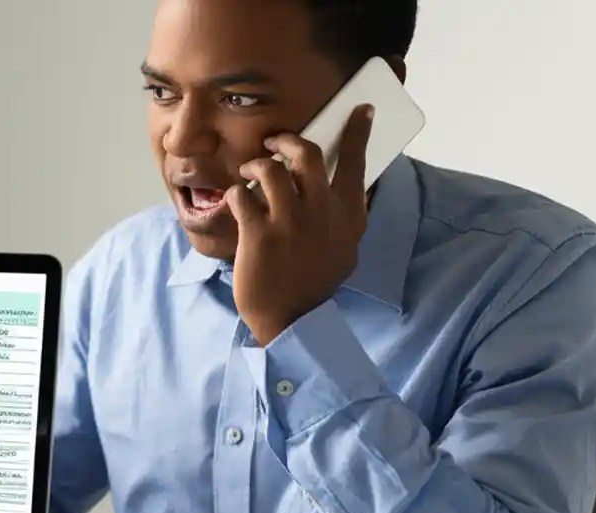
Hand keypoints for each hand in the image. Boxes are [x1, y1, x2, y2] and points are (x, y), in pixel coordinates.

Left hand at [225, 105, 374, 345]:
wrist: (291, 319)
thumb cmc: (314, 281)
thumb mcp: (346, 248)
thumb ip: (348, 216)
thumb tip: (354, 189)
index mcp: (348, 215)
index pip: (356, 162)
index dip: (357, 131)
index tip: (359, 110)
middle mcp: (322, 213)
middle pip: (306, 154)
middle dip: (286, 140)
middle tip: (274, 143)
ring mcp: (290, 223)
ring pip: (269, 170)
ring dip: (255, 165)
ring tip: (249, 173)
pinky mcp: (259, 235)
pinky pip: (241, 195)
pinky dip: (236, 193)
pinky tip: (236, 202)